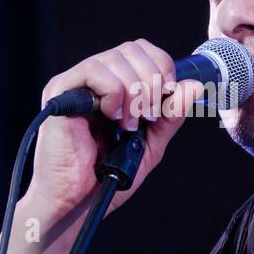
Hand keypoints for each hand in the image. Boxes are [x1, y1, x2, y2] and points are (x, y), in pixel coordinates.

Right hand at [28, 39, 205, 223]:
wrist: (77, 204)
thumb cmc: (105, 178)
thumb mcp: (150, 144)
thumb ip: (170, 116)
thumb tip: (193, 86)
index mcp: (112, 86)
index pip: (141, 50)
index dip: (162, 66)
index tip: (168, 96)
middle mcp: (92, 79)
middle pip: (132, 49)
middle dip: (152, 81)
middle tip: (148, 116)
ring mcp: (75, 83)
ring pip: (115, 58)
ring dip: (134, 92)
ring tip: (128, 125)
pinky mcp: (60, 91)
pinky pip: (94, 71)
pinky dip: (113, 93)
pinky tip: (111, 118)